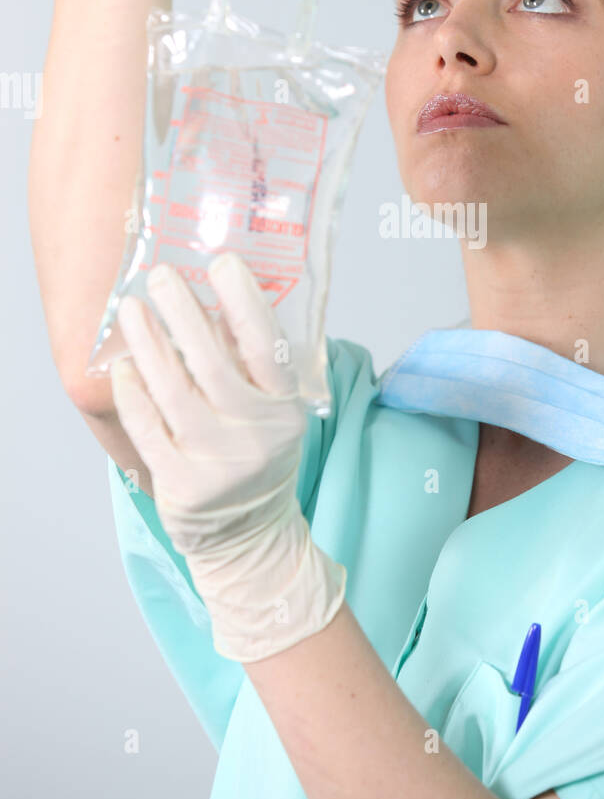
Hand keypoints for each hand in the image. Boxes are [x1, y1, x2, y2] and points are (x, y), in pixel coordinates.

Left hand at [110, 252, 345, 661]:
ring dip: (150, 346)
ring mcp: (217, 464)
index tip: (224, 263)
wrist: (249, 534)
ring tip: (133, 309)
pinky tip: (122, 366)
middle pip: (214, 366)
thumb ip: (254, 366)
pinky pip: (149, 430)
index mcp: (285, 410)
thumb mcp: (273, 411)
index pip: (268, 350)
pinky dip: (133, 395)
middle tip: (163, 275)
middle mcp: (256, 437)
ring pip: (175, 394)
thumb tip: (217, 300)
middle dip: (185, 315)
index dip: (246, 304)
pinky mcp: (180, 486)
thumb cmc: (256, 453)